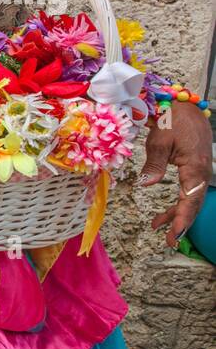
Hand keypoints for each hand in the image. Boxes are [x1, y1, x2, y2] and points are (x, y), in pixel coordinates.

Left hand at [138, 102, 212, 247]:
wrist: (185, 106)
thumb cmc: (172, 120)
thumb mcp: (159, 141)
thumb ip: (154, 164)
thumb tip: (147, 184)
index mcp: (194, 167)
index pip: (190, 200)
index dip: (182, 219)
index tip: (174, 235)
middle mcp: (201, 172)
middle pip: (193, 204)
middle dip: (181, 223)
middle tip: (168, 242)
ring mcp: (199, 171)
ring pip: (190, 199)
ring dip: (176, 215)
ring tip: (157, 228)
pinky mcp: (194, 169)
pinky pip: (188, 191)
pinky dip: (176, 204)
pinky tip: (161, 215)